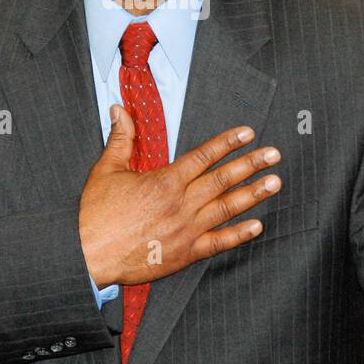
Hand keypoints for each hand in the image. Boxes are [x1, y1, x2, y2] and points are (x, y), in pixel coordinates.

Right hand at [78, 104, 281, 286]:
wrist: (89, 254)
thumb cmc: (96, 214)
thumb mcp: (106, 169)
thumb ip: (120, 138)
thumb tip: (120, 109)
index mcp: (164, 180)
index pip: (203, 156)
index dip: (227, 143)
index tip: (247, 134)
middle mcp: (181, 203)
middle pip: (222, 179)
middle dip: (251, 164)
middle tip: (274, 154)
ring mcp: (186, 229)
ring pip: (226, 208)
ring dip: (253, 194)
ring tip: (274, 182)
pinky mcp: (185, 253)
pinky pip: (218, 242)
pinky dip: (239, 234)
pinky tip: (257, 225)